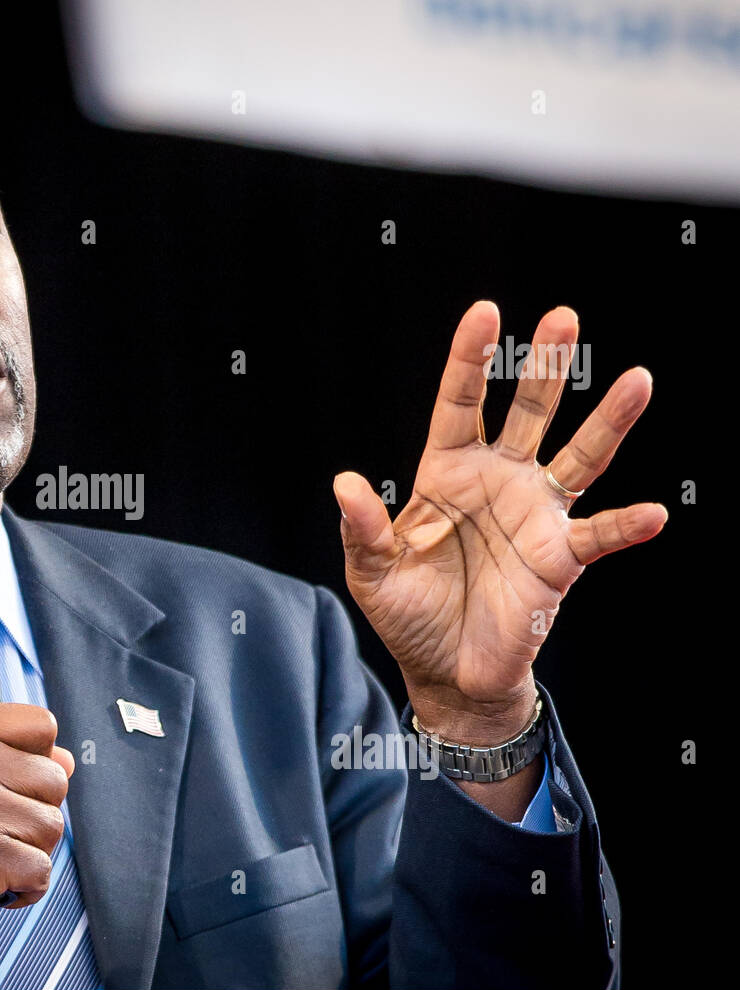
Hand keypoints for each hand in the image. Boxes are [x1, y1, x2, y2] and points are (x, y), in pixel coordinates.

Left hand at [334, 301, 665, 741]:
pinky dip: (626, 526)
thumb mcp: (371, 572)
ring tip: (638, 378)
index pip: (459, 405)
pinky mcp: (560, 557)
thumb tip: (344, 482)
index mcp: (446, 474)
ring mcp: (534, 515)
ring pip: (578, 456)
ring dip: (608, 422)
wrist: (446, 670)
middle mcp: (498, 482)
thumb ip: (361, 528)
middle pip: (526, 413)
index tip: (485, 313)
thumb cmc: (408, 614)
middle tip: (564, 316)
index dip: (470, 361)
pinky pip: (599, 535)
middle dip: (546, 366)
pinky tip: (653, 513)